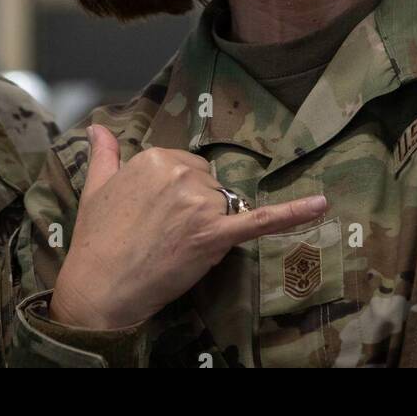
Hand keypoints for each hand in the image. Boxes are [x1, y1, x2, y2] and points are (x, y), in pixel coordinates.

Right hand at [49, 125, 327, 329]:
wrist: (99, 288)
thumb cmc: (97, 242)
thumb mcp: (96, 188)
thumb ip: (105, 154)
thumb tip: (98, 127)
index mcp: (155, 157)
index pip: (190, 166)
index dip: (180, 194)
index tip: (159, 215)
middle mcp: (180, 174)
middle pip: (211, 184)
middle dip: (198, 209)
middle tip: (166, 234)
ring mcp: (199, 204)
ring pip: (225, 206)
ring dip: (211, 225)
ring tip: (176, 247)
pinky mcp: (214, 235)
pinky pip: (258, 220)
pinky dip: (292, 214)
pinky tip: (320, 205)